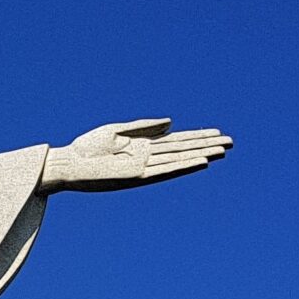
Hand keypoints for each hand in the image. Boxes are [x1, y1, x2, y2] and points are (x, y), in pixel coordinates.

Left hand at [42, 119, 230, 192]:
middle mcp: (147, 158)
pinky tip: (200, 162)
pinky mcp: (136, 176)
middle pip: (183, 149)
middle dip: (206, 145)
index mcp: (143, 146)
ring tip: (222, 151)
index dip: (197, 137)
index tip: (218, 133)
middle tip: (231, 142)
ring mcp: (143, 168)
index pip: (176, 141)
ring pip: (179, 160)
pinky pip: (165, 171)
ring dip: (200, 155)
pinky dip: (183, 166)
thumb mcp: (116, 131)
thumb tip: (172, 122)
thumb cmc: (86, 148)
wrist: (67, 163)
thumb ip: (144, 126)